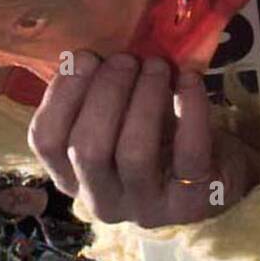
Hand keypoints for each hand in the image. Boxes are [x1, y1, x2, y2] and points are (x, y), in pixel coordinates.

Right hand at [28, 52, 259, 228]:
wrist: (214, 175)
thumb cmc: (156, 138)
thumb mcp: (119, 120)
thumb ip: (98, 95)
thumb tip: (89, 53)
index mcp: (72, 177)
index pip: (45, 141)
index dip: (62, 93)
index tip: (86, 56)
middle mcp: (101, 201)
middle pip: (87, 148)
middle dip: (106, 93)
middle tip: (128, 59)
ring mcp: (146, 208)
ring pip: (134, 152)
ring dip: (145, 98)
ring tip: (158, 66)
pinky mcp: (190, 203)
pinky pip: (188, 152)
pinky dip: (191, 107)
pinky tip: (190, 79)